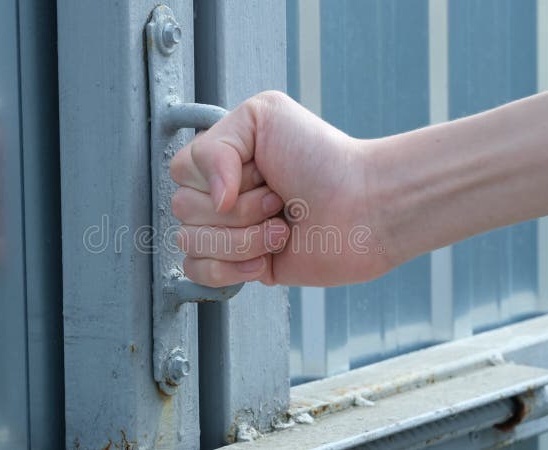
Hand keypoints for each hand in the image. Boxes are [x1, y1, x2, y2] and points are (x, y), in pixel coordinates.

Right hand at [170, 91, 395, 286]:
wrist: (365, 206)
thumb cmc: (323, 157)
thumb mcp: (262, 116)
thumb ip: (214, 147)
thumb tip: (211, 202)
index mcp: (224, 158)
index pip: (182, 171)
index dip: (217, 173)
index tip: (261, 168)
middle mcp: (223, 195)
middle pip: (183, 210)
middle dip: (239, 208)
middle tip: (279, 199)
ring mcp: (231, 232)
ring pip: (191, 243)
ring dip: (242, 238)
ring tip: (281, 228)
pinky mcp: (242, 267)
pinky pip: (200, 273)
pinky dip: (232, 267)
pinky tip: (266, 258)